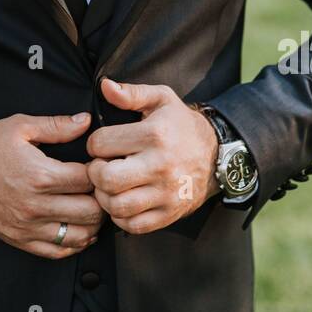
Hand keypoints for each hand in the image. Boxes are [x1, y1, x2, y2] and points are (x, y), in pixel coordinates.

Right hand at [0, 111, 106, 256]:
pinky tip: (79, 230)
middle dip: (101, 199)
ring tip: (92, 207)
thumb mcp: (19, 127)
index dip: (99, 172)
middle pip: (90, 211)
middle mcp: (37, 206)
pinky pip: (57, 252)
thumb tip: (86, 121)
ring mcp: (28, 227)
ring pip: (79, 236)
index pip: (89, 180)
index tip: (99, 166)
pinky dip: (74, 244)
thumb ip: (56, 126)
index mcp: (40, 175)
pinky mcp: (20, 240)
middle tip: (101, 188)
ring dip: (92, 223)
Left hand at [85, 79, 219, 233]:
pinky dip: (121, 217)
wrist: (217, 155)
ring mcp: (166, 193)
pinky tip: (123, 200)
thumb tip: (104, 86)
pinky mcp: (170, 213)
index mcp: (154, 135)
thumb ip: (131, 93)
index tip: (103, 144)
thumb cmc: (181, 124)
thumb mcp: (161, 99)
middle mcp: (160, 166)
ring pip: (117, 206)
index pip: (101, 143)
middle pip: (106, 179)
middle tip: (100, 167)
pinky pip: (134, 225)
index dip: (94, 143)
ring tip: (109, 185)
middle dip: (94, 173)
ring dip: (104, 197)